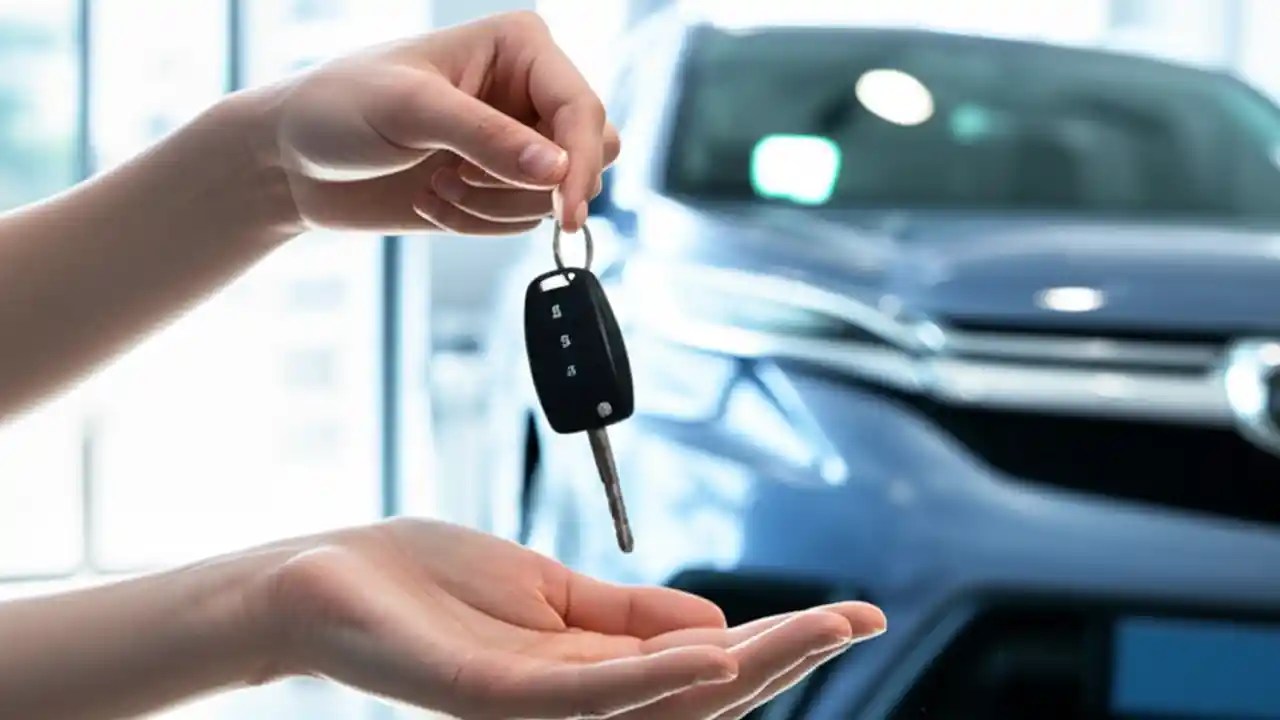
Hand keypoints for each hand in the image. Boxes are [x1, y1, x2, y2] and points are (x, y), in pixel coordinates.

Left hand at [248, 518, 886, 718]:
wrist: (327, 581)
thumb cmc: (428, 586)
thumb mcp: (552, 592)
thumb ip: (631, 613)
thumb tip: (721, 626)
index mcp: (592, 676)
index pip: (704, 669)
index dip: (782, 643)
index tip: (851, 612)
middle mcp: (574, 707)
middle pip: (701, 698)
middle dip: (787, 659)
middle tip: (858, 620)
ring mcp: (534, 710)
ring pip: (662, 704)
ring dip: (749, 670)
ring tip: (816, 631)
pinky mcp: (493, 700)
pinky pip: (589, 699)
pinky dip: (659, 677)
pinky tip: (719, 653)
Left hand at [258, 10, 618, 234]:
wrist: (293, 160)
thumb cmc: (338, 108)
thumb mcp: (409, 111)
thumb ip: (486, 137)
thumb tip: (559, 169)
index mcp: (520, 47)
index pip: (582, 107)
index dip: (579, 163)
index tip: (565, 213)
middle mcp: (527, 91)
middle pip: (591, 153)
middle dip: (529, 184)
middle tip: (464, 179)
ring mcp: (515, 141)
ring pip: (555, 195)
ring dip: (493, 207)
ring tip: (436, 184)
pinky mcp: (498, 185)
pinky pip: (522, 222)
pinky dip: (477, 223)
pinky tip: (431, 198)